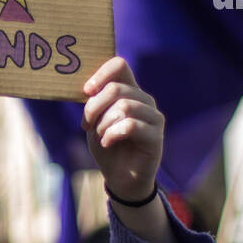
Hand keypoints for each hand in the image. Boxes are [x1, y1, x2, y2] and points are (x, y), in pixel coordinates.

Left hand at [81, 57, 162, 203]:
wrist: (120, 177)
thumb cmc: (107, 145)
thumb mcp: (95, 121)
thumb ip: (94, 103)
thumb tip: (87, 88)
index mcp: (129, 91)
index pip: (119, 65)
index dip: (100, 74)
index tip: (86, 91)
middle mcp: (144, 100)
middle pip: (116, 88)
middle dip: (94, 107)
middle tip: (86, 124)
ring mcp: (153, 117)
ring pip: (123, 107)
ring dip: (103, 124)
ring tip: (101, 136)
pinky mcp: (156, 136)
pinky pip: (130, 125)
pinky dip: (112, 134)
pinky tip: (108, 143)